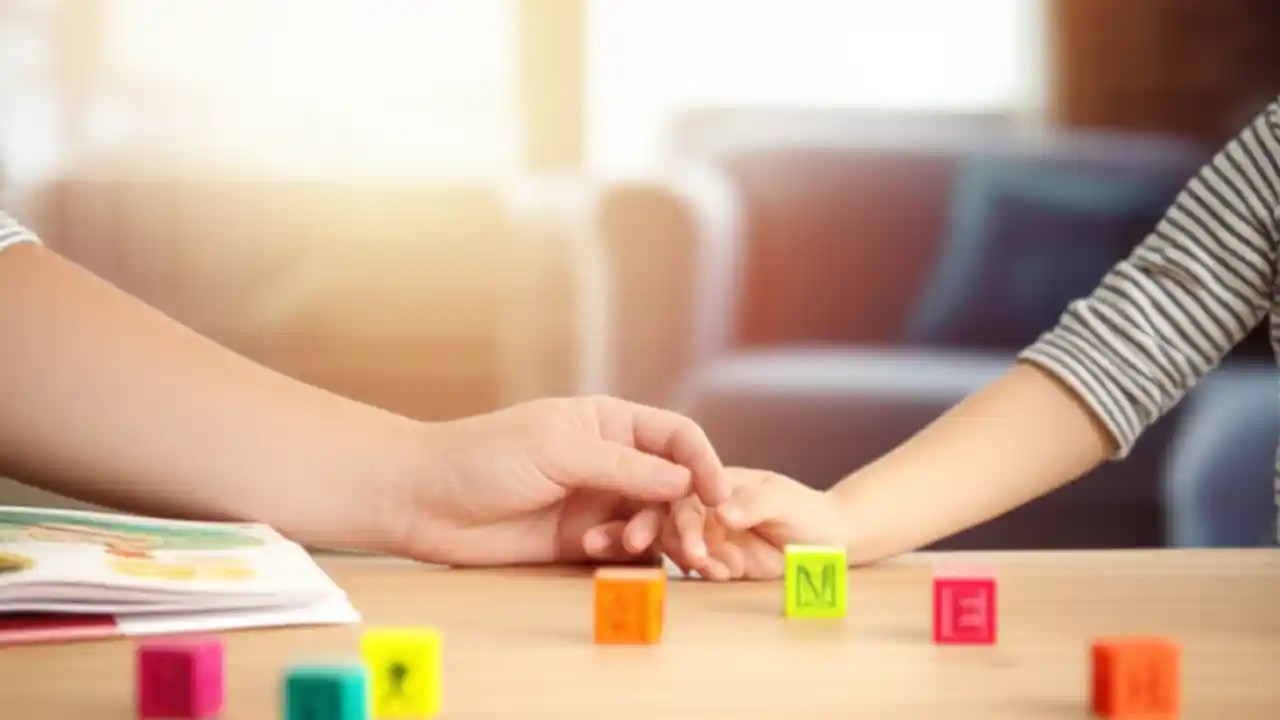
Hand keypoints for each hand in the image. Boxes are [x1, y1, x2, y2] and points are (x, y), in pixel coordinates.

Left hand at [394, 396, 726, 565]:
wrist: (425, 499)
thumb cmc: (486, 457)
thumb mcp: (559, 450)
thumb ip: (624, 466)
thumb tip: (685, 480)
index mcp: (610, 424)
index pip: (677, 438)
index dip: (703, 463)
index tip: (720, 495)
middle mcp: (612, 462)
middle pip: (674, 486)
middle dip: (685, 512)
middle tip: (688, 544)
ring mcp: (597, 503)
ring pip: (654, 522)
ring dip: (656, 536)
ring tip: (632, 546)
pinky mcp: (581, 542)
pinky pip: (625, 551)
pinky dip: (626, 555)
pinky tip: (601, 551)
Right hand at [591, 467, 850, 579]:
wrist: (832, 544)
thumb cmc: (810, 513)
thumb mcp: (787, 503)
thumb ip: (756, 504)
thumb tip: (723, 512)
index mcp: (715, 482)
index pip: (683, 490)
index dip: (668, 508)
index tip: (657, 531)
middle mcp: (703, 504)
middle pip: (661, 511)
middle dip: (637, 526)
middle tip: (613, 543)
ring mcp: (704, 533)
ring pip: (663, 538)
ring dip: (641, 548)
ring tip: (608, 555)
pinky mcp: (709, 559)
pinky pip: (682, 565)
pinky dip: (671, 571)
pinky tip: (664, 578)